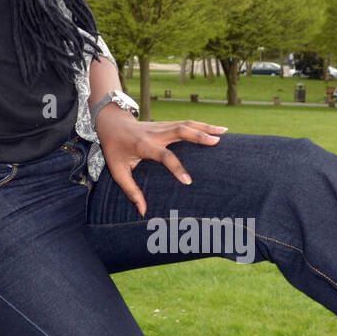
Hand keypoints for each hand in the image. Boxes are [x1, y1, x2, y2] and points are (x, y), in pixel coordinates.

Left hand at [93, 109, 228, 216]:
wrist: (111, 124)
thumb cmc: (115, 150)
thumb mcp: (118, 172)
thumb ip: (131, 191)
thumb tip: (142, 211)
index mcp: (143, 146)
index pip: (163, 156)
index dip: (176, 168)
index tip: (188, 181)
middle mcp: (155, 133)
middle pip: (180, 131)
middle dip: (199, 136)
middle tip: (217, 142)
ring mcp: (161, 126)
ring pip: (186, 124)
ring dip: (205, 127)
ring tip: (224, 132)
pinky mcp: (166, 124)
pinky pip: (186, 123)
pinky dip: (202, 125)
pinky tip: (216, 129)